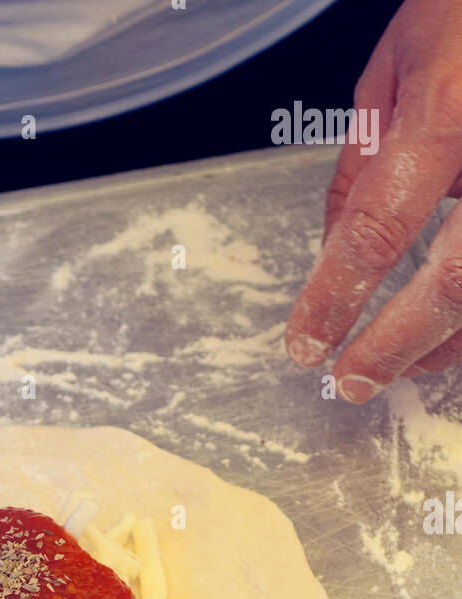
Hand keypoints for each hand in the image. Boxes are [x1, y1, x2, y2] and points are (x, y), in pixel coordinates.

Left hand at [286, 0, 461, 401]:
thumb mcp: (400, 62)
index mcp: (449, 108)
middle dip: (397, 344)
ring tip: (401, 362)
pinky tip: (447, 330)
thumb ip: (363, 162)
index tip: (306, 343)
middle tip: (352, 380)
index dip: (337, 297)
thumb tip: (332, 250)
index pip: (379, 228)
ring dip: (445, 340)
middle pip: (456, 281)